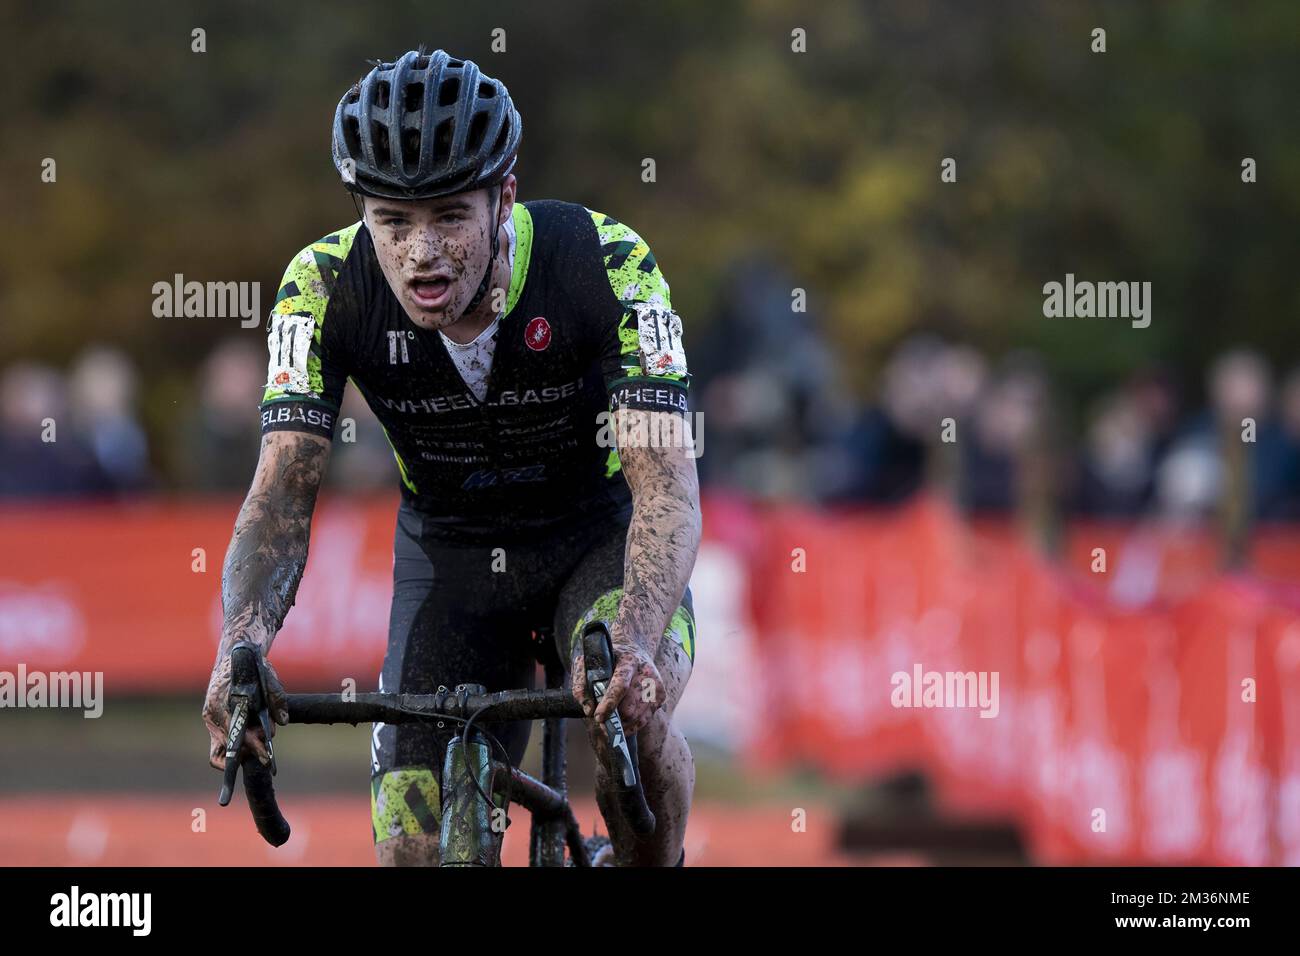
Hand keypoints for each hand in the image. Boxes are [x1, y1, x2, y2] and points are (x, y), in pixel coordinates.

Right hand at [201, 649, 288, 770]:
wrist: (233, 657)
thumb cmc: (250, 666)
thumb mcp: (268, 676)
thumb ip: (276, 697)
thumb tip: (282, 721)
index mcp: (221, 701)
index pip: (235, 732)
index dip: (252, 746)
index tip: (266, 755)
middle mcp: (212, 714)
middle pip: (230, 744)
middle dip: (251, 747)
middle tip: (267, 736)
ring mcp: (210, 721)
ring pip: (220, 751)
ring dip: (241, 750)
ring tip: (259, 736)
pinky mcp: (212, 724)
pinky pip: (219, 747)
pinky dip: (234, 749)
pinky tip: (250, 740)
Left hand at [571, 626, 664, 736]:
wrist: (634, 648)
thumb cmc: (608, 657)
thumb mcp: (590, 661)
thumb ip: (581, 682)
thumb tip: (588, 709)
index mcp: (629, 661)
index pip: (620, 686)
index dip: (609, 703)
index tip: (598, 717)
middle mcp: (646, 672)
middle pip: (630, 708)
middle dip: (614, 719)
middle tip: (601, 722)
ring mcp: (656, 685)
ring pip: (637, 718)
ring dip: (622, 724)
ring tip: (611, 721)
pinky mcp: (661, 695)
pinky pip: (645, 720)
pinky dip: (632, 724)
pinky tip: (623, 718)